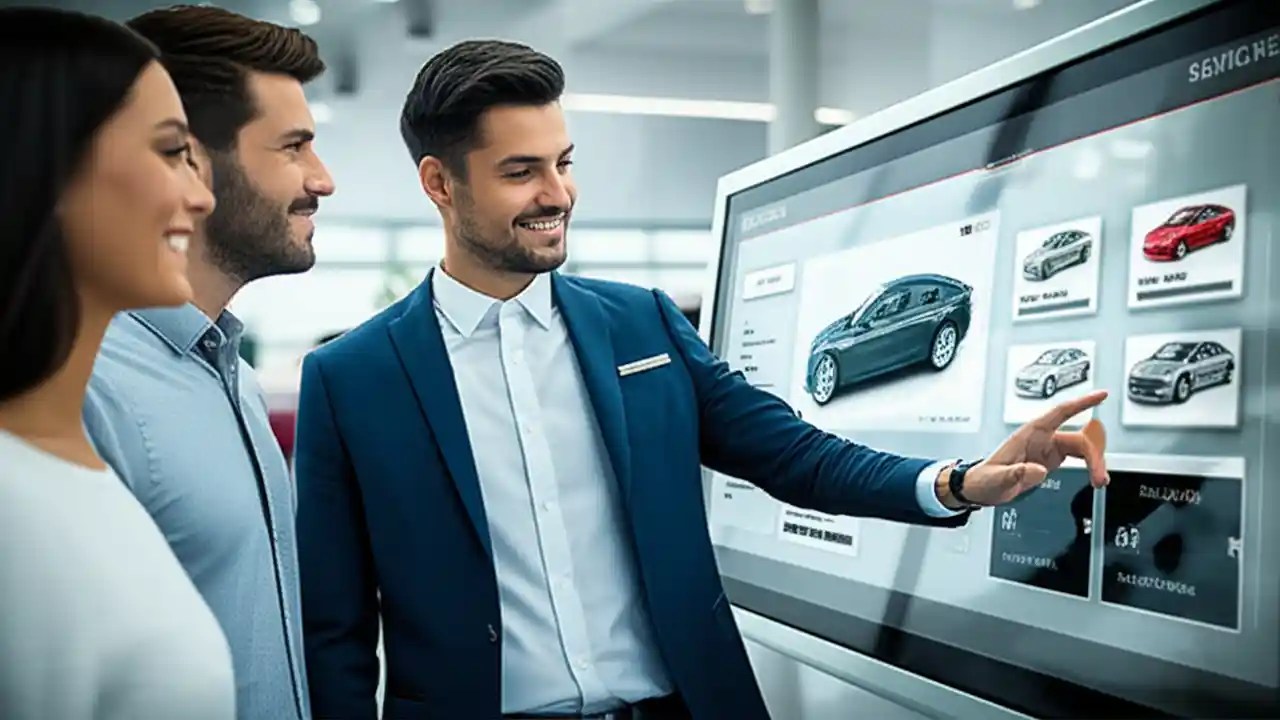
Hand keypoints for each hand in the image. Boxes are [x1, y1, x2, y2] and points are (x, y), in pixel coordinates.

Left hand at [943, 390, 1108, 507]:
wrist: (980, 489)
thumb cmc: (985, 479)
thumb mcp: (997, 478)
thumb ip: (1016, 473)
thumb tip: (1038, 471)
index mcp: (1029, 434)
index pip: (1060, 412)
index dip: (1082, 402)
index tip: (1100, 395)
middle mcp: (1041, 438)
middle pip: (1079, 438)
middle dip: (1094, 455)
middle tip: (1100, 476)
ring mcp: (1047, 448)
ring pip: (1082, 448)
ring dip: (1095, 463)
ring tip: (1100, 481)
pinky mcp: (1050, 459)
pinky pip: (1078, 458)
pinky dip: (1090, 466)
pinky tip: (1095, 477)